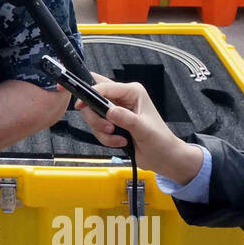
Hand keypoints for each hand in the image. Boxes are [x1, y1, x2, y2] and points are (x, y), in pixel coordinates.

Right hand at [72, 74, 203, 183]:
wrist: (163, 157)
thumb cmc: (160, 140)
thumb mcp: (144, 129)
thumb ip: (126, 119)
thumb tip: (110, 112)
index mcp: (133, 92)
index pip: (105, 87)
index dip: (91, 94)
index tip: (81, 105)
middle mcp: (123, 99)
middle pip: (93, 100)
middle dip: (96, 118)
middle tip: (108, 129)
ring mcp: (116, 111)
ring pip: (93, 116)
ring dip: (101, 130)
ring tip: (117, 137)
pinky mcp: (112, 122)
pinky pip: (97, 128)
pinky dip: (105, 138)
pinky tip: (119, 141)